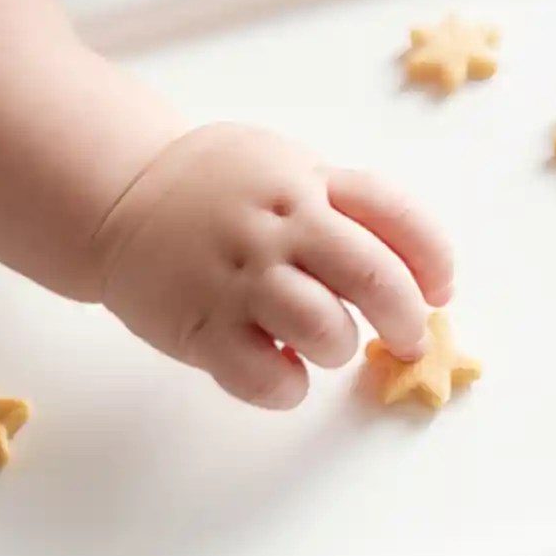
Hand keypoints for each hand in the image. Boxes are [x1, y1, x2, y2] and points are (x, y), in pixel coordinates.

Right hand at [95, 123, 453, 408]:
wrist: (117, 195)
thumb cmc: (219, 189)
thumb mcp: (284, 169)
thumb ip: (343, 206)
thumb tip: (419, 272)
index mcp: (306, 183)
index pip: (395, 215)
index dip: (433, 259)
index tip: (439, 291)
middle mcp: (277, 227)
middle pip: (372, 275)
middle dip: (407, 318)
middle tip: (408, 338)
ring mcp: (236, 276)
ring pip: (324, 329)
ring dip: (342, 348)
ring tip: (328, 346)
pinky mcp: (199, 326)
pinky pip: (264, 377)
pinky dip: (289, 387)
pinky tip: (284, 372)